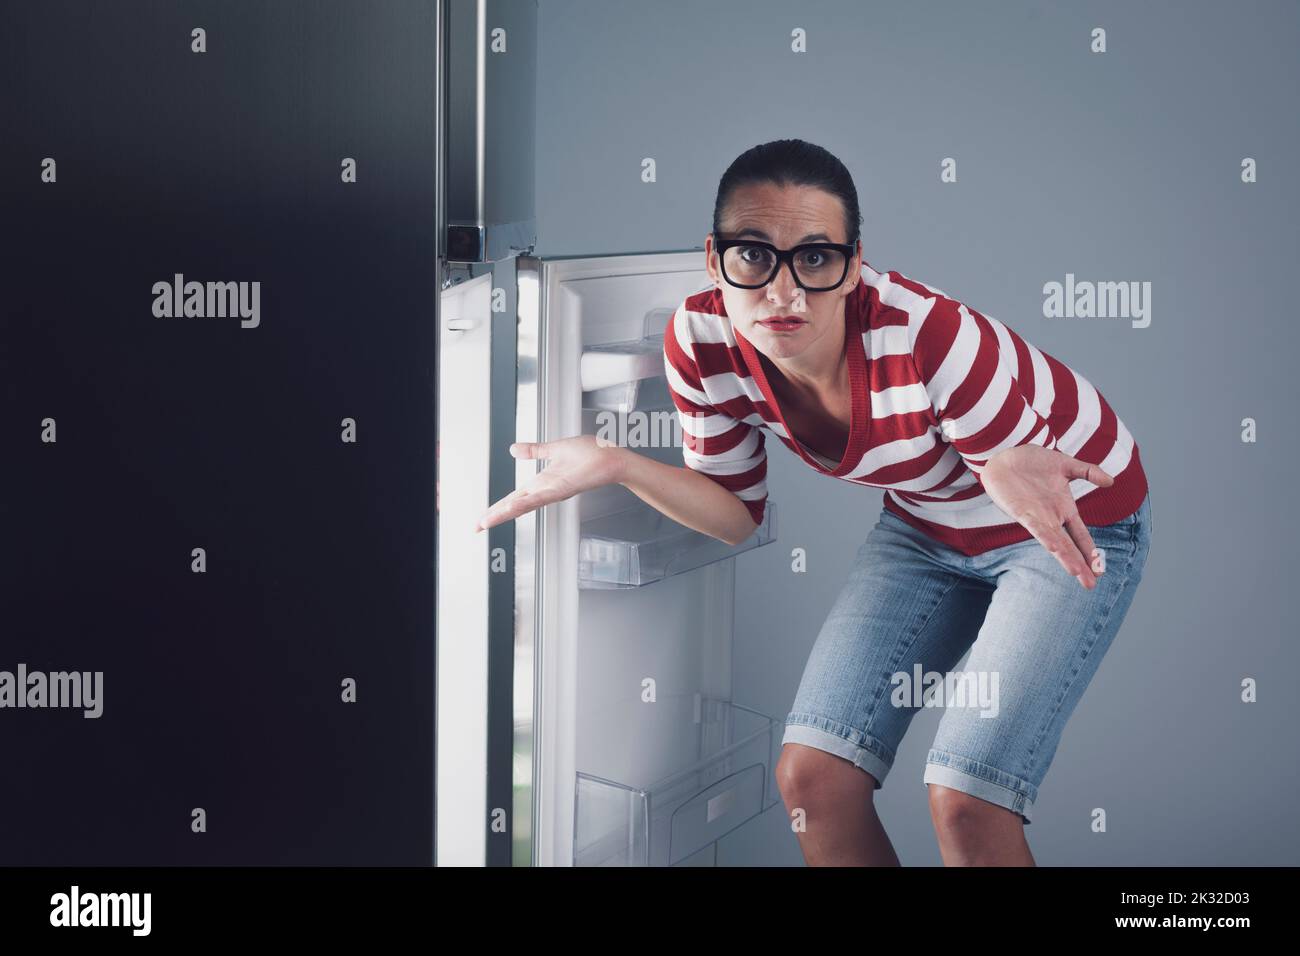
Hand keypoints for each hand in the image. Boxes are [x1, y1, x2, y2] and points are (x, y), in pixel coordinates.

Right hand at [474, 434, 625, 532]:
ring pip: (525, 505)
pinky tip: (513, 507)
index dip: (496, 508)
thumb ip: (534, 450)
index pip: (514, 498)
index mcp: (541, 483)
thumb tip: (514, 449)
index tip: (481, 519)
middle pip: (514, 506)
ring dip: (505, 513)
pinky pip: (542, 497)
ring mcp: (554, 492)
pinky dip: (527, 503)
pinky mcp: (564, 489)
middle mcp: (545, 491)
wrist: (611, 458)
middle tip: (477, 527)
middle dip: (495, 516)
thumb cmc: (591, 454)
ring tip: (487, 521)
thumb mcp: (554, 449)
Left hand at [979, 444, 1114, 589]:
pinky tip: (1054, 548)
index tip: (1100, 570)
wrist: (1005, 455)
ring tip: (1077, 573)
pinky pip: (1035, 527)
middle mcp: (1051, 518)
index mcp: (1064, 509)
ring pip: (1054, 541)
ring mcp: (1036, 517)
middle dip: (1080, 564)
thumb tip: (1111, 481)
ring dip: (1065, 557)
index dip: (1090, 551)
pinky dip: (1045, 536)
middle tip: (1090, 584)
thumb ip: (1088, 471)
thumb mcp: (1066, 465)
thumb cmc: (1033, 462)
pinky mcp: (1021, 512)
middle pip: (1069, 546)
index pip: (1081, 535)